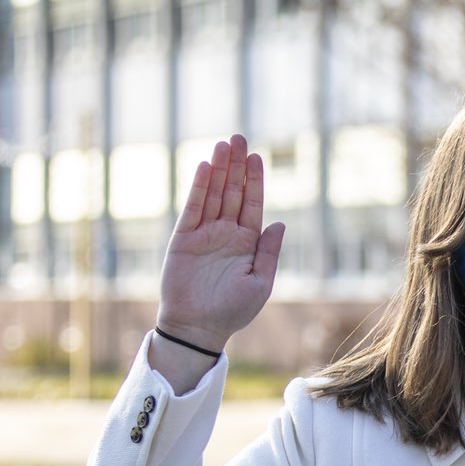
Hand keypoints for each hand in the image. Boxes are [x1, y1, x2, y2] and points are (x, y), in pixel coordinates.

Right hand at [155, 136, 286, 352]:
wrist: (200, 328)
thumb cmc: (233, 310)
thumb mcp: (260, 281)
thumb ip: (269, 251)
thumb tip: (279, 222)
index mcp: (247, 242)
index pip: (252, 204)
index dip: (255, 180)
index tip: (257, 157)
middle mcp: (226, 233)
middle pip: (233, 192)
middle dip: (236, 166)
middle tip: (238, 138)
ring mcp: (204, 234)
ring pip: (213, 195)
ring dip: (218, 170)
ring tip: (223, 145)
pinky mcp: (184, 239)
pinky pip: (193, 209)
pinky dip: (199, 189)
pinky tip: (205, 168)